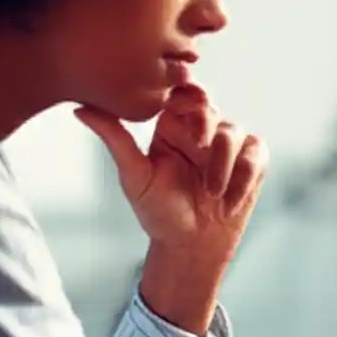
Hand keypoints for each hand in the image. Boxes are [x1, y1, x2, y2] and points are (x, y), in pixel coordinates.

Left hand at [75, 84, 267, 258]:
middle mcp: (200, 130)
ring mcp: (229, 145)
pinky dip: (244, 176)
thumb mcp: (134, 176)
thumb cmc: (160, 211)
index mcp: (170, 125)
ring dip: (223, 163)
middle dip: (206, 123)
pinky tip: (230, 200)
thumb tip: (80, 108)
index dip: (185, 91)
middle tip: (198, 145)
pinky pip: (255, 154)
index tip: (184, 102)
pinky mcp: (253, 161)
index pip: (179, 95)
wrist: (192, 244)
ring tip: (211, 192)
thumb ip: (115, 140)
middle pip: (210, 105)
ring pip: (233, 131)